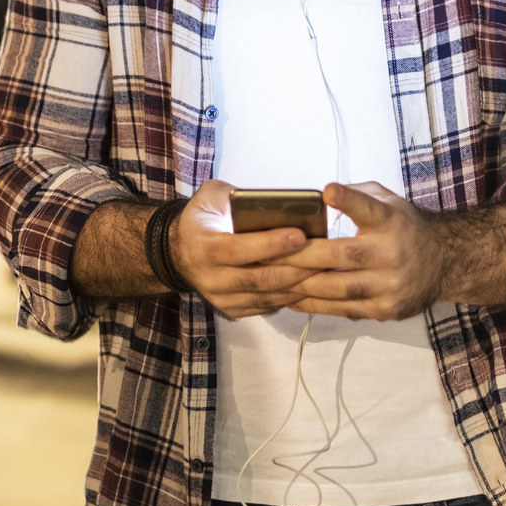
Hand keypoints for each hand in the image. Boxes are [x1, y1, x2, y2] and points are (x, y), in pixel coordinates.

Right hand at [168, 179, 321, 319]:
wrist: (179, 253)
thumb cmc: (203, 219)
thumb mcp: (212, 196)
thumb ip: (237, 196)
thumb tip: (276, 202)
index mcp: (205, 247)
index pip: (239, 249)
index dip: (270, 244)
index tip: (300, 234)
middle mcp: (211, 278)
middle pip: (259, 278)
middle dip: (295, 267)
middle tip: (325, 255)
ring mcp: (222, 298)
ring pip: (267, 296)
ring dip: (298, 285)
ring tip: (326, 271)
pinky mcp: (233, 310)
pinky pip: (267, 306)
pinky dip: (291, 296)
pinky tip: (312, 284)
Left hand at [283, 182, 445, 321]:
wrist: (447, 262)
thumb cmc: (404, 227)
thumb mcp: (388, 201)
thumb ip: (356, 196)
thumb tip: (316, 198)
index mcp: (392, 221)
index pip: (369, 208)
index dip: (349, 200)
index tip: (328, 191)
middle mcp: (393, 253)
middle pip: (342, 256)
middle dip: (301, 256)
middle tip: (266, 252)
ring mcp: (391, 285)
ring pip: (339, 288)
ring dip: (302, 285)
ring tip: (273, 280)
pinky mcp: (387, 308)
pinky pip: (345, 309)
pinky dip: (316, 306)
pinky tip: (293, 299)